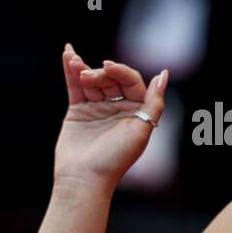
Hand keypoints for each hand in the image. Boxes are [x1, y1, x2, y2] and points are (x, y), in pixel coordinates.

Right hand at [53, 43, 167, 191]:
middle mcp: (118, 108)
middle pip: (111, 79)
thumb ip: (154, 102)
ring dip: (83, 67)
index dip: (120, 71)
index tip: (108, 67)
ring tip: (73, 60)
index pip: (131, 81)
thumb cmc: (116, 158)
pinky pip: (75, 87)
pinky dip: (70, 71)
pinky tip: (67, 53)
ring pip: (92, 81)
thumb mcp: (142, 130)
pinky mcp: (78, 111)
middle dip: (100, 73)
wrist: (84, 178)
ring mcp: (97, 108)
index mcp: (137, 111)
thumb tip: (164, 74)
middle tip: (89, 76)